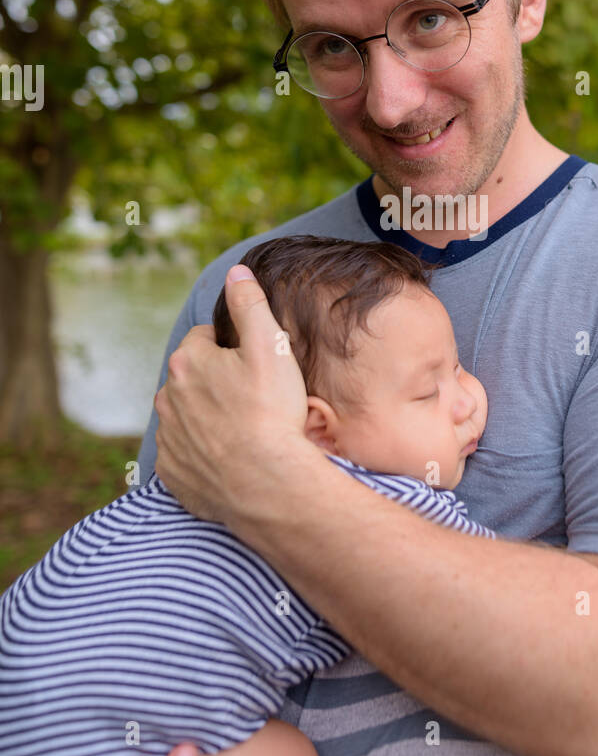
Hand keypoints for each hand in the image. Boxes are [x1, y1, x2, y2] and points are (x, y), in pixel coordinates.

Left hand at [154, 265, 310, 526]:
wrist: (268, 484)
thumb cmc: (272, 411)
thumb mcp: (270, 346)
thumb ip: (250, 303)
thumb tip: (236, 271)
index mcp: (187, 362)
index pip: (204, 339)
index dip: (232, 349)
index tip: (254, 366)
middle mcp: (167, 398)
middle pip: (192, 378)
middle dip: (215, 382)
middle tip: (253, 398)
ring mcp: (168, 439)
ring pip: (185, 415)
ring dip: (206, 417)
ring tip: (243, 429)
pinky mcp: (173, 474)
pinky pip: (184, 454)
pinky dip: (202, 453)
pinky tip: (229, 457)